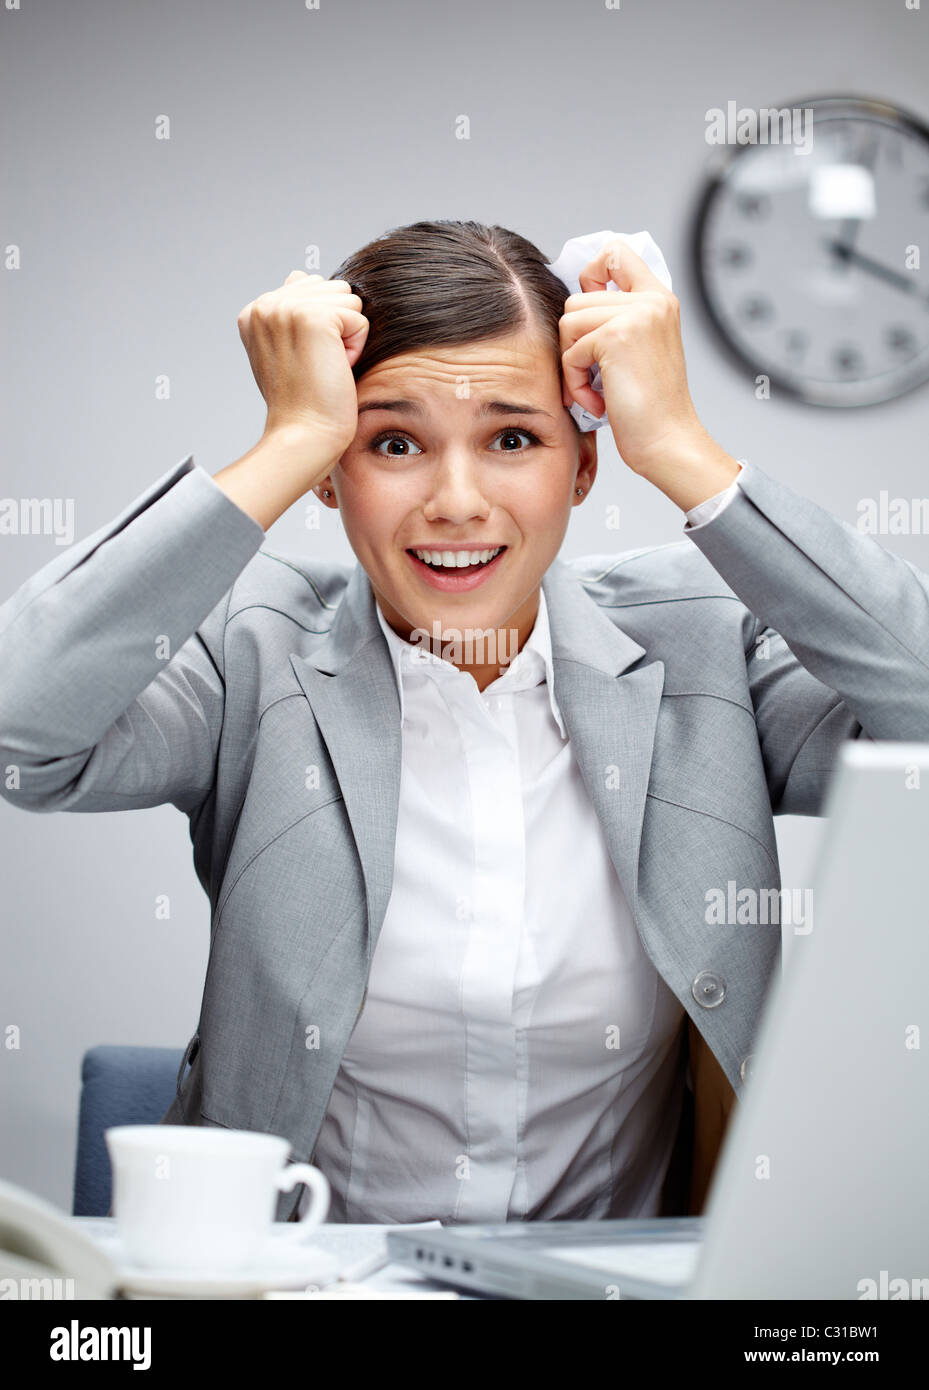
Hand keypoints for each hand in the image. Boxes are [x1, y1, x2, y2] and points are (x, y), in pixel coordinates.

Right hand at [236, 271, 368, 477]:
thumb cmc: (302, 403)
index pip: (312, 288)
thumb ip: (293, 310)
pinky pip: (359, 318)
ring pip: (349, 300)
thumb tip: (300, 274)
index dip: (323, 329)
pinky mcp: (312, 318)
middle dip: (337, 329)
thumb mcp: (287, 349)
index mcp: (255, 310)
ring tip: (323, 367)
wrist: (303, 436)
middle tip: (316, 366)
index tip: (303, 362)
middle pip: (334, 289)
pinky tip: (333, 369)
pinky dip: (356, 348)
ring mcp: (286, 308)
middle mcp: (265, 304)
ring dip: (347, 337)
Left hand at [558, 239, 704, 476]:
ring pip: (568, 321)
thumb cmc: (650, 407)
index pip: (614, 252)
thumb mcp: (639, 350)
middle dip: (573, 341)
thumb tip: (574, 301)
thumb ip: (618, 318)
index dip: (589, 276)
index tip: (590, 318)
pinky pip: (569, 352)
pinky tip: (598, 401)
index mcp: (660, 298)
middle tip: (593, 373)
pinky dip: (575, 383)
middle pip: (577, 298)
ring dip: (572, 363)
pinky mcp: (616, 337)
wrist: (667, 441)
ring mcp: (636, 315)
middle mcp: (652, 299)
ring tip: (596, 389)